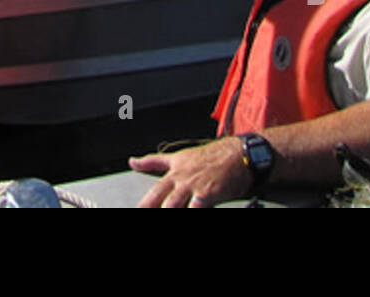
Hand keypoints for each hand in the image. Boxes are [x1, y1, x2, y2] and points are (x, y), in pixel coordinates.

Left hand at [130, 138, 252, 207]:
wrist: (237, 155)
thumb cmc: (211, 156)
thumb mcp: (179, 156)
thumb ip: (155, 161)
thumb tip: (132, 161)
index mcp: (173, 170)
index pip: (151, 186)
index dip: (142, 201)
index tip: (135, 209)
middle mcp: (180, 178)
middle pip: (157, 197)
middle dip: (147, 207)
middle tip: (139, 212)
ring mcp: (193, 186)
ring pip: (172, 204)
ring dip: (167, 210)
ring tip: (160, 215)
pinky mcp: (207, 195)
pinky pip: (196, 208)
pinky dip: (191, 211)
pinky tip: (190, 212)